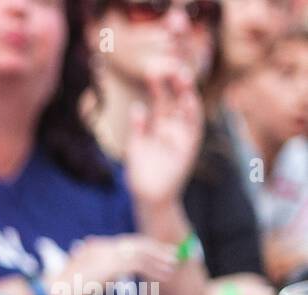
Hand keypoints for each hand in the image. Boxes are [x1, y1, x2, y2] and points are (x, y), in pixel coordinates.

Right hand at [49, 233, 177, 291]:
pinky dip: (154, 268)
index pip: (124, 243)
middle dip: (156, 249)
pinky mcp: (109, 266)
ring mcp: (105, 255)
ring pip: (140, 252)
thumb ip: (96, 275)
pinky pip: (138, 264)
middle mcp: (101, 247)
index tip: (159, 253)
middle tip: (174, 255)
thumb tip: (110, 276)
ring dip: (159, 259)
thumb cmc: (60, 293)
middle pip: (135, 243)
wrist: (49, 294)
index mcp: (94, 248)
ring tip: (173, 266)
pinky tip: (164, 275)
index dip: (143, 247)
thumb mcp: (81, 280)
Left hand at [124, 63, 201, 210]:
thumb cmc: (141, 173)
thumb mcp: (136, 146)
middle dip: (173, 83)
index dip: (158, 85)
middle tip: (168, 63)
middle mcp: (174, 127)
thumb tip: (137, 107)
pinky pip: (193, 127)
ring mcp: (183, 135)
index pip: (161, 99)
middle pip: (175, 99)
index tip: (151, 69)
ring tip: (181, 74)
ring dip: (185, 92)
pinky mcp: (190, 146)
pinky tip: (187, 99)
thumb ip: (137, 128)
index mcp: (160, 125)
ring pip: (186, 108)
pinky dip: (191, 113)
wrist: (149, 197)